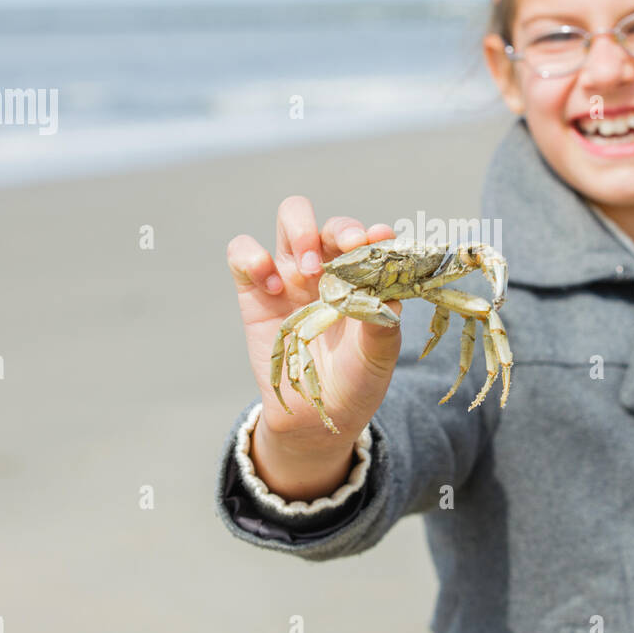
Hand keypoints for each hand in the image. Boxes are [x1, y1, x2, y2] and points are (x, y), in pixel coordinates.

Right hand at [227, 195, 402, 446]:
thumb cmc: (355, 379)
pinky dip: (254, 259)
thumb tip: (391, 296)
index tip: (381, 240)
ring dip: (301, 232)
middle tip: (348, 249)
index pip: (368, 238)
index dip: (374, 234)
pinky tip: (273, 287)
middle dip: (339, 227)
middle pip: (328, 221)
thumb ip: (384, 324)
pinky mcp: (254, 290)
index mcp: (361, 277)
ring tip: (311, 271)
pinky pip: (242, 253)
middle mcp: (328, 268)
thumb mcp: (379, 356)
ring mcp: (290, 274)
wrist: (317, 413)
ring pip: (289, 218)